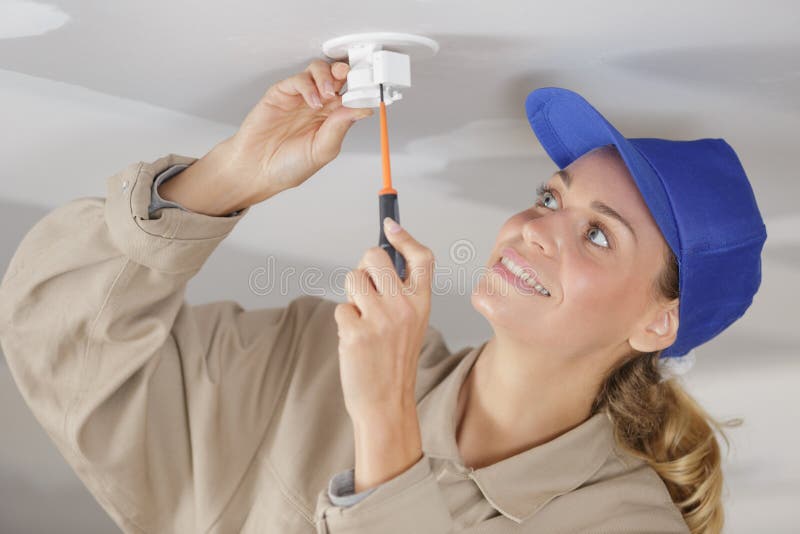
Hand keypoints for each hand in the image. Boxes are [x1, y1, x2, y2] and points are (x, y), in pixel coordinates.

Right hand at [158, 60, 373, 214]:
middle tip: (355, 78)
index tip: (373, 90)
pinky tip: (312, 101)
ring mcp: (300, 98)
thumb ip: (340, 127)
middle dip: (349, 74)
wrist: (255, 171)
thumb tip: (362, 109)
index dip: (363, 91)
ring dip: (328, 77)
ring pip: (319, 71)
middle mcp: (318, 106)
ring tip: (330, 93)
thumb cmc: (286, 166)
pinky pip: (298, 80)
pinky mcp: (281, 93)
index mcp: (332, 120)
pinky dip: (309, 86)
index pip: (352, 96)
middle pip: (338, 77)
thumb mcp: (322, 151)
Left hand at [334, 217, 434, 490]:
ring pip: (353, 279)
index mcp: (422, 302)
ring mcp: (380, 319)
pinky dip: (344, 321)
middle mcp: (405, 306)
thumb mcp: (411, 323)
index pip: (421, 257)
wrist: (387, 402)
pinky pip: (341, 307)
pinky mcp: (356, 332)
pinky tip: (356, 341)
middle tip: (367, 291)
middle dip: (364, 267)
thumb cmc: (394, 361)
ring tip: (363, 320)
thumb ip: (400, 292)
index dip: (404, 237)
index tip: (389, 224)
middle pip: (375, 257)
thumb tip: (377, 257)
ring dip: (352, 296)